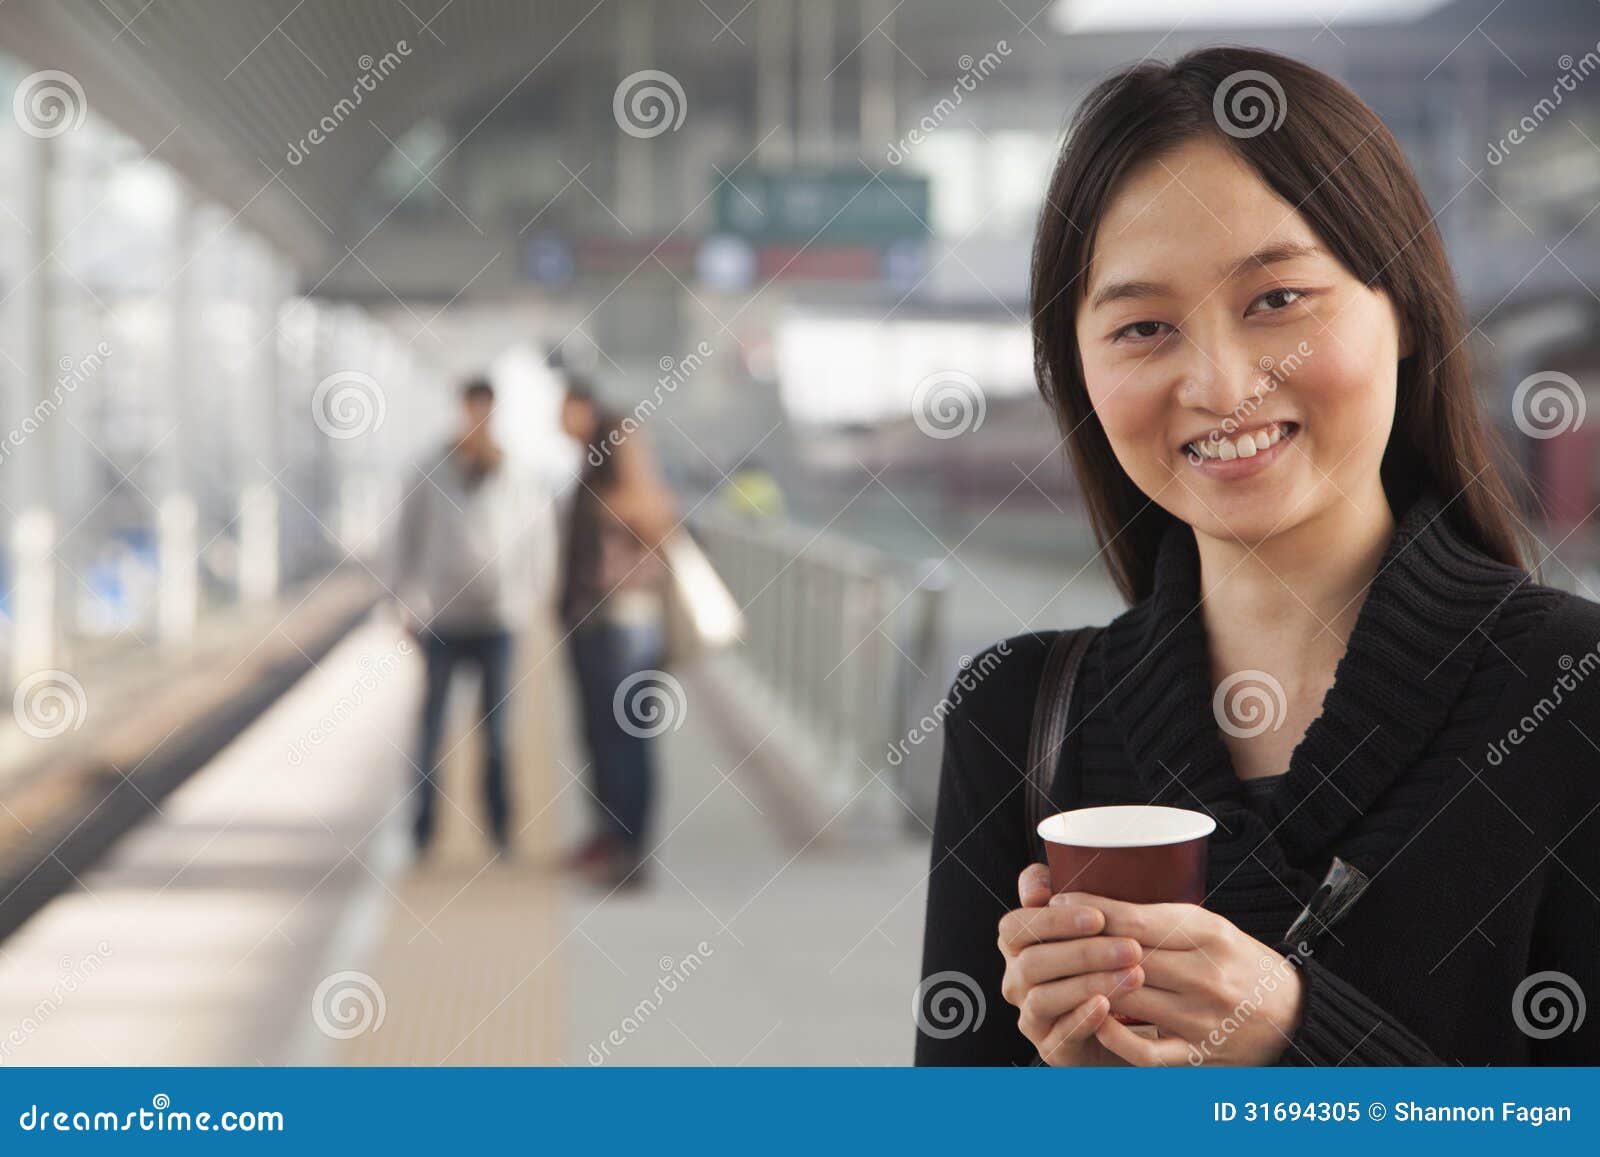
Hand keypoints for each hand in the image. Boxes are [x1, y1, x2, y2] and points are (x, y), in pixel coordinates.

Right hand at [997, 865, 1146, 1065]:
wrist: (1129, 1020)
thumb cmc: (1105, 961)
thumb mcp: (1090, 924)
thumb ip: (1065, 896)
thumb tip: (1040, 883)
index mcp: (1018, 945)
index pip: (1014, 927)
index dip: (1052, 921)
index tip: (1097, 917)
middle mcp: (1016, 981)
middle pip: (1032, 962)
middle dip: (1084, 953)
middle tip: (1131, 948)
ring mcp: (1032, 1017)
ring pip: (1044, 998)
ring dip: (1089, 984)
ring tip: (1133, 975)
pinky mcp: (1052, 1049)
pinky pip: (1060, 1036)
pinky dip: (1082, 1019)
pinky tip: (1107, 1006)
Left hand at [1061, 893, 1305, 1065]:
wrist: (1293, 1014)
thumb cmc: (1240, 962)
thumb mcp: (1210, 926)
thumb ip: (1161, 917)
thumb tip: (1097, 903)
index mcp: (1209, 935)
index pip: (1137, 920)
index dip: (1092, 910)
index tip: (1060, 899)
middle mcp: (1206, 976)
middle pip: (1126, 958)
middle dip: (1081, 947)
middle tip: (1048, 937)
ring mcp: (1200, 1019)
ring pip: (1127, 999)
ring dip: (1090, 987)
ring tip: (1061, 973)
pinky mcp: (1197, 1055)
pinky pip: (1145, 1051)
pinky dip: (1114, 1035)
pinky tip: (1094, 1017)